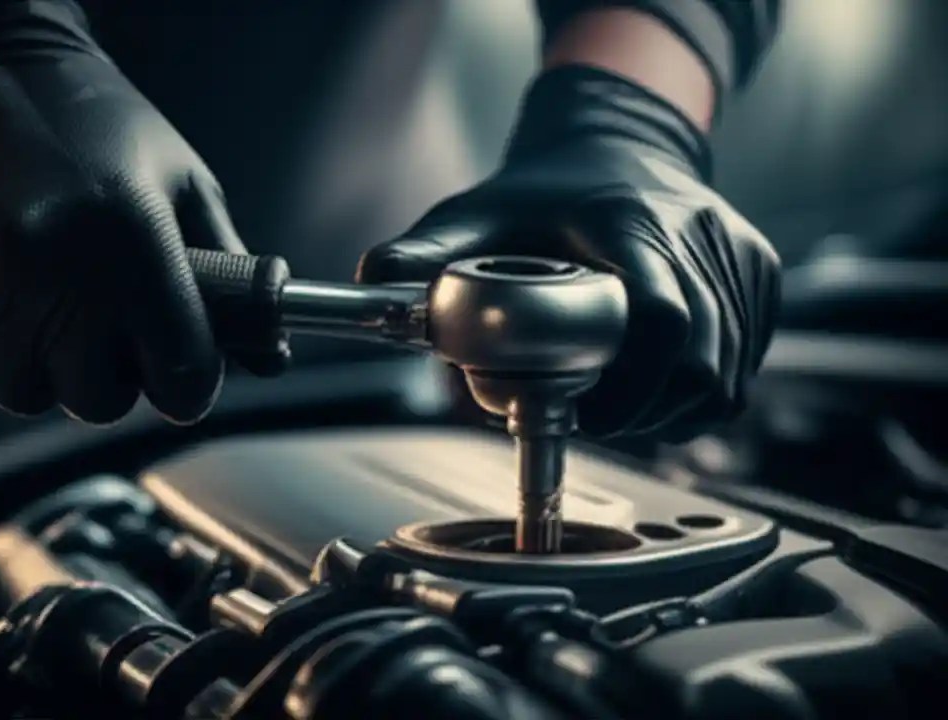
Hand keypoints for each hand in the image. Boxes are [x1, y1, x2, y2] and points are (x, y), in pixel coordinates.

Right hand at [0, 0, 273, 424]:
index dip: (187, 382)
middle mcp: (48, 261)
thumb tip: (272, 355)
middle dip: (109, 374)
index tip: (177, 367)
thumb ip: (231, 274)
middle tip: (101, 325)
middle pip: (96, 399)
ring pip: (22, 392)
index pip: (178, 375)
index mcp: (130, 234)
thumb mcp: (180, 182)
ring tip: (42, 302)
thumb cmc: (95, 123)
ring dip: (40, 366)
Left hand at [359, 68, 779, 439]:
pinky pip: (747, 364)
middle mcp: (698, 236)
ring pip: (728, 378)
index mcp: (631, 224)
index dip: (632, 389)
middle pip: (702, 367)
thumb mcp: (478, 213)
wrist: (620, 143)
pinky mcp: (763, 277)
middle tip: (594, 416)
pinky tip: (656, 380)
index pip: (662, 321)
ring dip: (671, 409)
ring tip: (619, 398)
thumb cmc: (547, 189)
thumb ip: (427, 251)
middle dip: (644, 412)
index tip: (591, 417)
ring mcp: (739, 257)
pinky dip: (702, 390)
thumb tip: (376, 280)